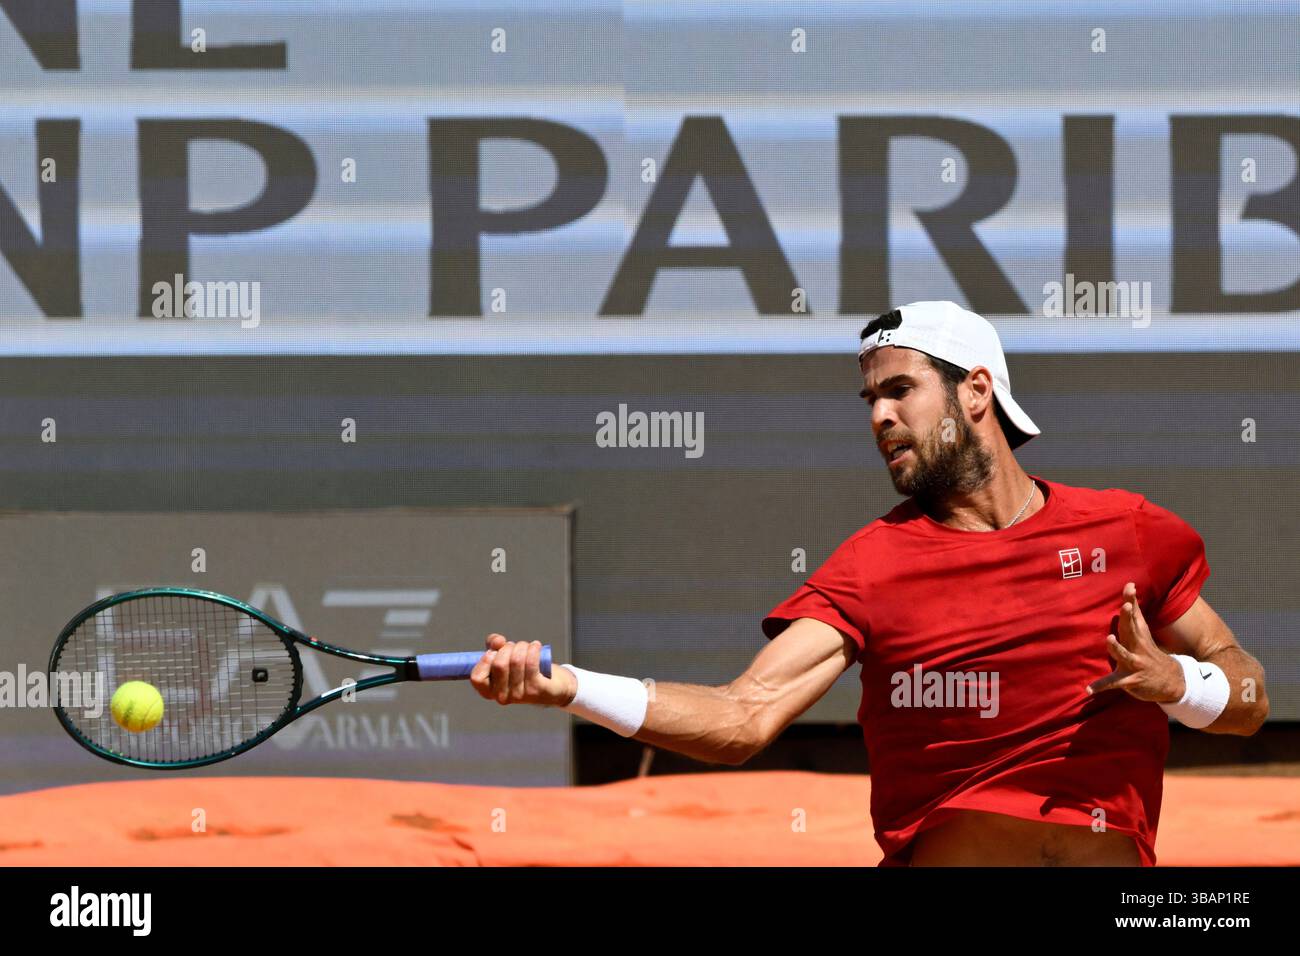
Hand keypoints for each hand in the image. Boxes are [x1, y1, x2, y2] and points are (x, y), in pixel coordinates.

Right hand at [470, 633, 577, 706]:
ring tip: (527, 646)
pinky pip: (531, 662)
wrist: (554, 684)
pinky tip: (536, 646)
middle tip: (516, 647)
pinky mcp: (535, 689)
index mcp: (489, 691)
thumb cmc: (525, 669)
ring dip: (522, 646)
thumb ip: (494, 645)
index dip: (485, 660)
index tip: (494, 652)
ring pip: (516, 660)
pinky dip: (533, 649)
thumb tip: (497, 641)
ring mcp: (519, 695)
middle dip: (508, 648)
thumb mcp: (505, 656)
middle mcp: (501, 696)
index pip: (476, 677)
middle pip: (498, 664)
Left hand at [1086, 581, 1184, 702]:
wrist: (1171, 680)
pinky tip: (1089, 689)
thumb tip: (1129, 584)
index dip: (1131, 601)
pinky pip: (1114, 683)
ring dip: (1118, 648)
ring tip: (1110, 639)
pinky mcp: (1129, 680)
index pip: (1134, 615)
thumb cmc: (1149, 650)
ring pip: (1125, 655)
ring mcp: (1134, 663)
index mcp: (1138, 635)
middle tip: (1125, 606)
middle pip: (1133, 630)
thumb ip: (1134, 609)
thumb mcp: (1143, 630)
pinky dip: (1101, 685)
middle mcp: (1137, 647)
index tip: (1129, 587)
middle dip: (1129, 619)